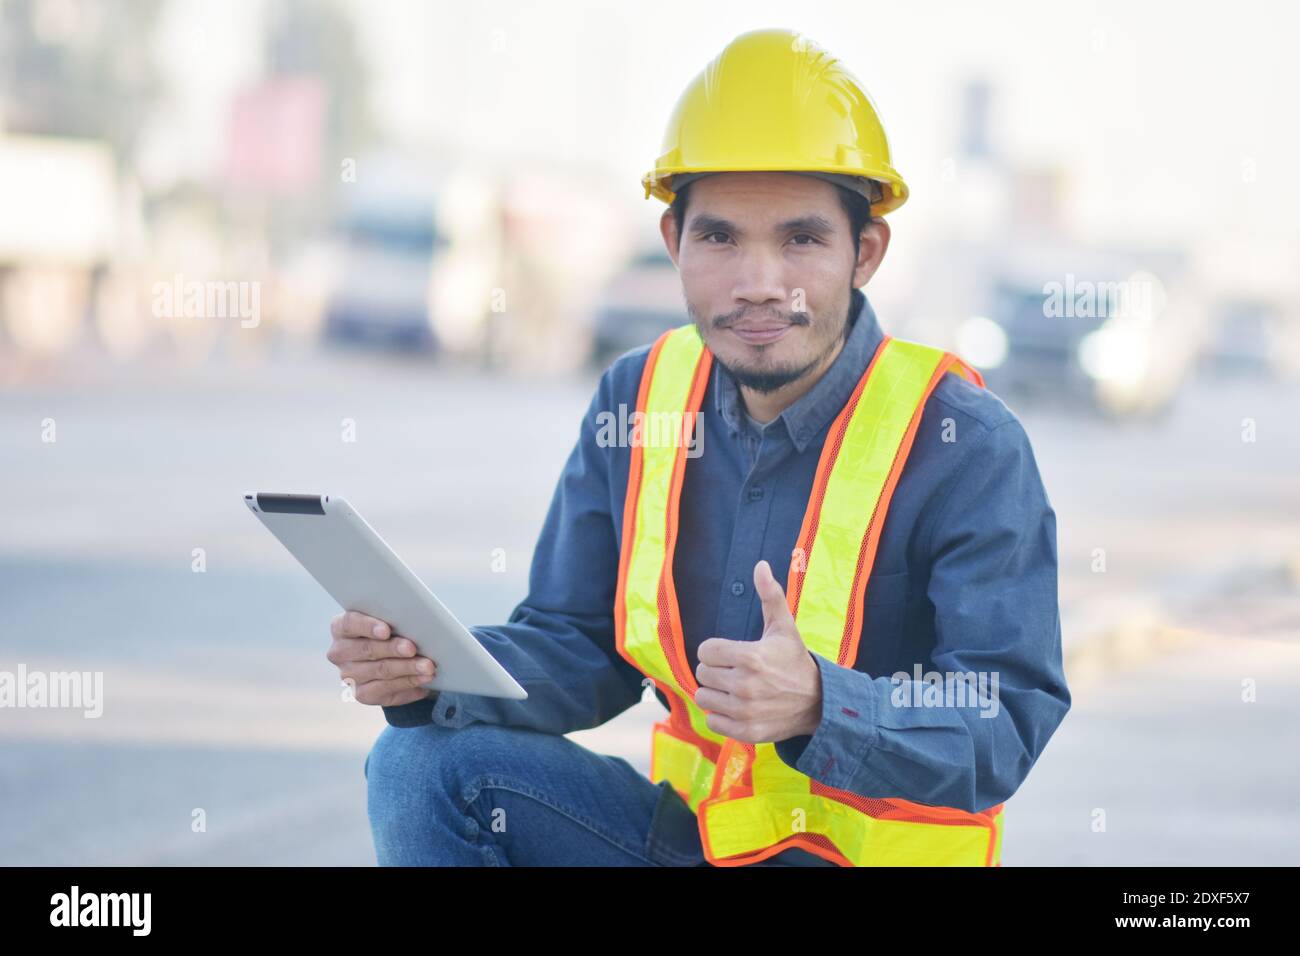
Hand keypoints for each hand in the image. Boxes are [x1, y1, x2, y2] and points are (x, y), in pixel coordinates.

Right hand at [326, 610, 437, 706]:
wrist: (392, 658)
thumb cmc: (391, 631)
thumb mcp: (390, 621)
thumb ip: (394, 619)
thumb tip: (416, 621)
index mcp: (342, 627)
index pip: (350, 623)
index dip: (368, 626)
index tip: (386, 630)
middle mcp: (340, 652)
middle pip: (367, 649)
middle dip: (393, 648)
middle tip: (413, 648)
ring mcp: (349, 675)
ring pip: (380, 670)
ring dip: (407, 668)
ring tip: (427, 666)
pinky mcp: (362, 694)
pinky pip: (386, 689)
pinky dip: (409, 682)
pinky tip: (423, 679)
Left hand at [693, 560, 822, 742]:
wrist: (820, 702)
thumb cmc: (795, 661)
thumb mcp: (784, 627)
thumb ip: (770, 595)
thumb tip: (760, 565)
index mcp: (750, 657)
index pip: (705, 651)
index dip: (715, 650)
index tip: (730, 653)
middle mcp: (745, 685)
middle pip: (702, 674)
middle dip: (715, 671)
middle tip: (734, 672)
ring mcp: (745, 711)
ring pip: (703, 698)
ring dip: (715, 693)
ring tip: (734, 689)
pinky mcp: (746, 732)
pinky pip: (713, 722)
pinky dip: (721, 716)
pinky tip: (737, 707)